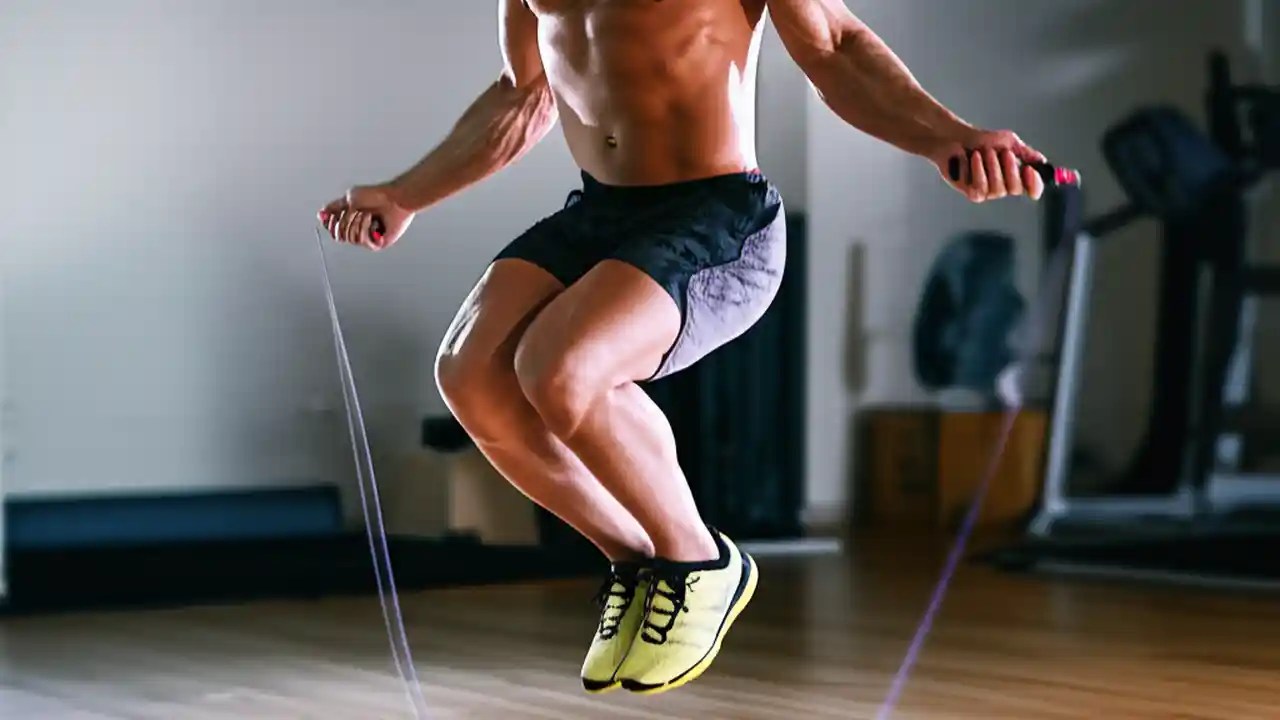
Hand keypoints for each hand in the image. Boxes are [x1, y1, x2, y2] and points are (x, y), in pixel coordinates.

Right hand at [318, 184, 413, 250]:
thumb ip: (334, 207)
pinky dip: (365, 227)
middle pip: (338, 235)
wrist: (393, 198)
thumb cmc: (376, 195)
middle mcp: (358, 230)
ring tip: (367, 214)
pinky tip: (372, 220)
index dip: (330, 223)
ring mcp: (367, 237)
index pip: (332, 229)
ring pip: (350, 238)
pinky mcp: (377, 243)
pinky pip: (362, 241)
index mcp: (351, 219)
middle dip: (344, 221)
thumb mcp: (350, 198)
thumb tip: (321, 214)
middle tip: (355, 212)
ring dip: (356, 223)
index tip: (332, 215)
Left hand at [931, 129, 1046, 202]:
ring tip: (982, 152)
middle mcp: (1004, 186)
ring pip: (997, 188)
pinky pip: (981, 187)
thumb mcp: (1008, 142)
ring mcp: (988, 192)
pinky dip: (978, 169)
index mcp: (1016, 175)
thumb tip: (1041, 161)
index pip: (1032, 188)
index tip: (1030, 170)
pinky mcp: (973, 193)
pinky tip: (973, 158)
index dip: (1035, 183)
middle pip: (1015, 189)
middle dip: (1009, 168)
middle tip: (1003, 153)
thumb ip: (1025, 153)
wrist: (958, 138)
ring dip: (991, 165)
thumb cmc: (981, 141)